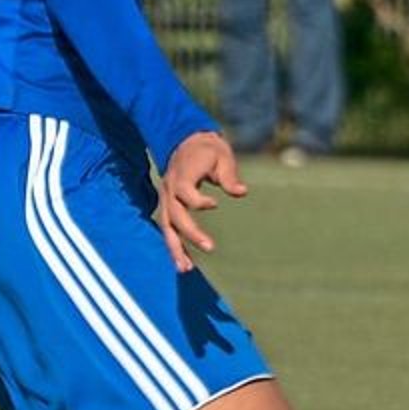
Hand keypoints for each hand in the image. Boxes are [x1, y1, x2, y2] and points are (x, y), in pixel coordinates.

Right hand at [156, 130, 246, 272]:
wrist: (185, 140)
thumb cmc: (208, 149)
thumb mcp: (222, 156)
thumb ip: (229, 176)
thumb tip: (241, 192)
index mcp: (182, 175)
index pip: (184, 193)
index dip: (197, 201)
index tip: (214, 204)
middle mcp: (169, 189)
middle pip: (174, 215)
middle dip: (190, 233)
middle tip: (210, 247)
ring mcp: (166, 199)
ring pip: (166, 227)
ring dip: (175, 248)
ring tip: (186, 269)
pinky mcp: (168, 206)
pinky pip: (168, 228)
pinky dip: (174, 245)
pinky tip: (183, 262)